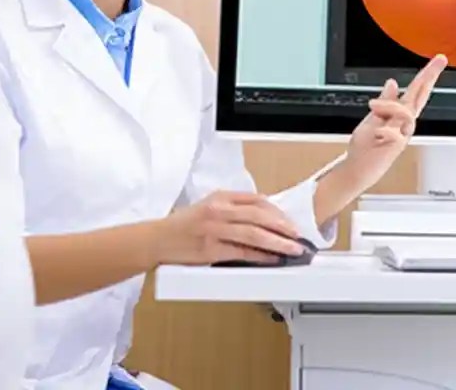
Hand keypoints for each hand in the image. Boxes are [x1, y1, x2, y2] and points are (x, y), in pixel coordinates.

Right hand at [154, 190, 304, 265]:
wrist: (156, 239)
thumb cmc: (184, 225)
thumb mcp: (210, 206)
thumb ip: (234, 209)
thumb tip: (265, 219)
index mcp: (221, 197)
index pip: (258, 201)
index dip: (279, 212)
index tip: (291, 222)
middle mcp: (219, 210)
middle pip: (260, 216)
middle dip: (284, 227)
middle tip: (298, 236)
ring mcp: (214, 230)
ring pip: (254, 234)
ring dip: (278, 242)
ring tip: (292, 248)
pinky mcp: (210, 249)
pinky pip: (241, 252)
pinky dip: (260, 255)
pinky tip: (272, 258)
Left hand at [346, 54, 447, 183]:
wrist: (358, 170)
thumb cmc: (365, 148)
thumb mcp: (372, 119)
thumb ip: (385, 103)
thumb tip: (392, 82)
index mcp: (399, 115)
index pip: (415, 91)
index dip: (427, 75)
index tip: (439, 60)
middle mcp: (404, 123)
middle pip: (420, 96)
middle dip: (429, 77)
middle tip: (441, 60)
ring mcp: (402, 134)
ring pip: (405, 110)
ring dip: (389, 105)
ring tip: (372, 106)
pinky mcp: (396, 146)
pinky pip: (393, 131)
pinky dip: (382, 130)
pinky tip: (377, 132)